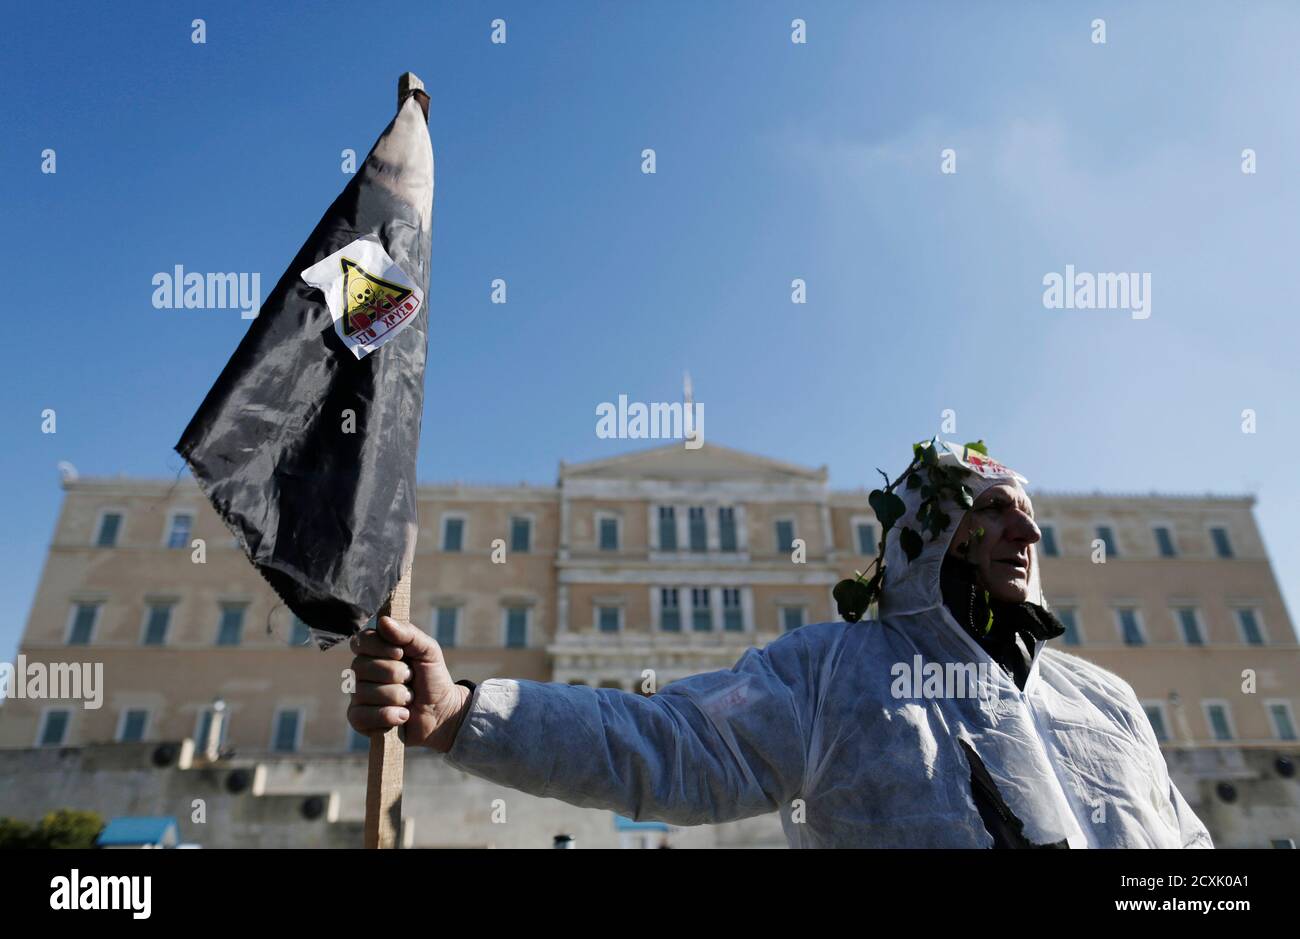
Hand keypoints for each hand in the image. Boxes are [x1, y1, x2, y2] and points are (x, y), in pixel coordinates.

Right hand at [347, 616, 470, 752]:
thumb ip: (408, 634)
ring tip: (409, 699)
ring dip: (396, 697)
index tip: (401, 653)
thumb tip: (384, 621)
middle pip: (361, 667)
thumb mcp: (428, 651)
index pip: (360, 641)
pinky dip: (388, 717)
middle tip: (411, 679)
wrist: (442, 712)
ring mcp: (358, 696)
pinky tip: (403, 716)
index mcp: (375, 651)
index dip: (380, 647)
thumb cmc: (432, 677)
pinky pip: (361, 717)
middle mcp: (361, 672)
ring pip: (363, 692)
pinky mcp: (360, 720)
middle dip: (395, 674)